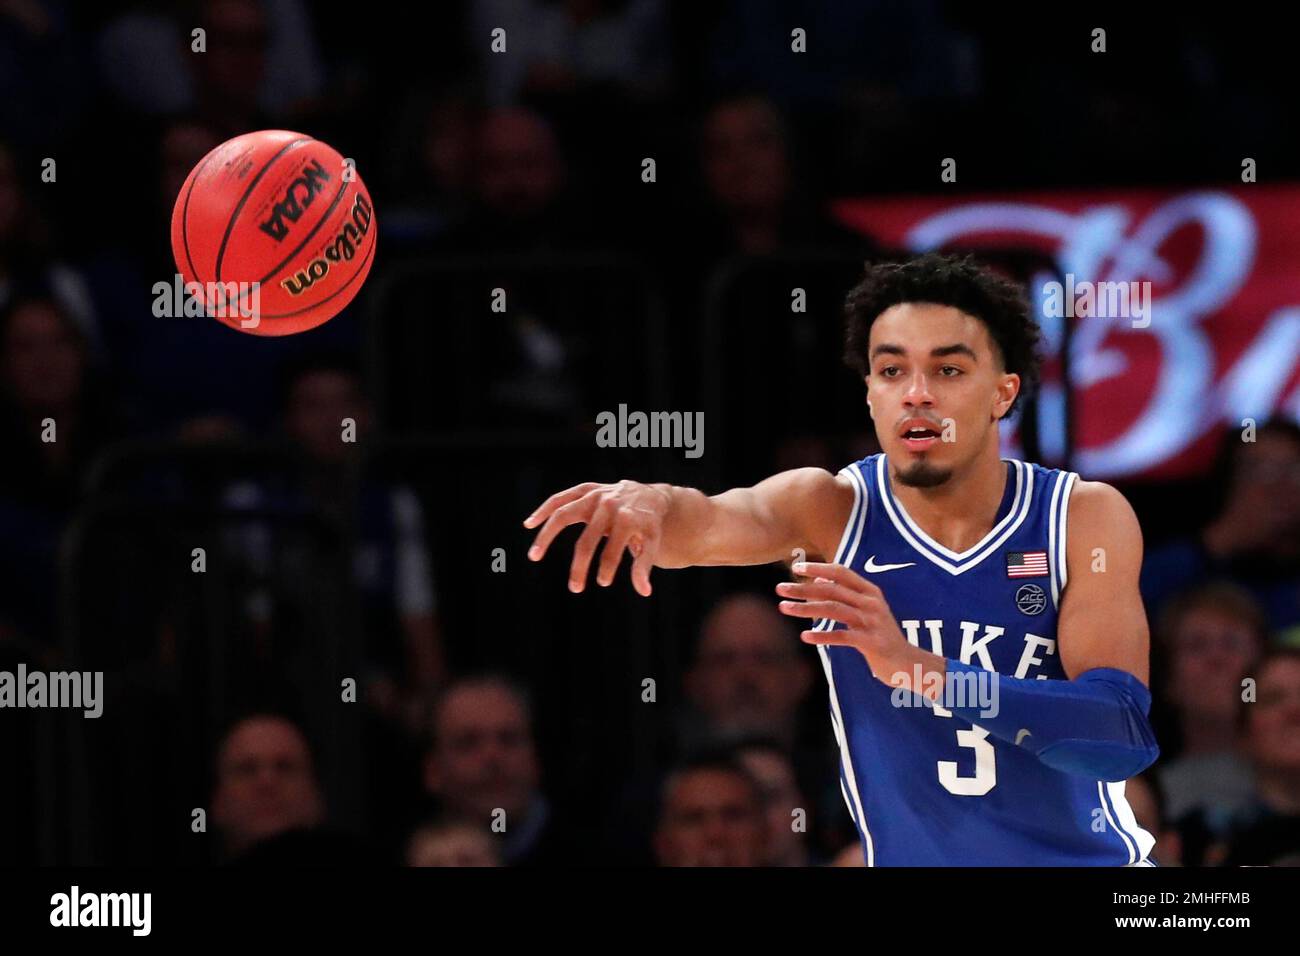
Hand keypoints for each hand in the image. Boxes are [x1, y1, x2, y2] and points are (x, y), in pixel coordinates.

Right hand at [523, 480, 671, 594]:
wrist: (648, 497)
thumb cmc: (648, 525)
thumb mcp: (652, 543)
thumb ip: (644, 566)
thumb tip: (644, 592)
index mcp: (628, 519)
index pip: (614, 548)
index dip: (608, 567)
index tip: (603, 583)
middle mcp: (609, 505)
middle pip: (588, 539)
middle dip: (580, 565)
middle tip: (575, 588)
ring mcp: (595, 495)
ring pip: (564, 514)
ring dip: (547, 535)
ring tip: (534, 555)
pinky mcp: (585, 490)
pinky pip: (560, 499)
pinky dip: (543, 510)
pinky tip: (529, 524)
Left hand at [776, 561, 935, 689]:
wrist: (909, 663)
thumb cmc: (881, 636)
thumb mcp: (866, 611)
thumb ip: (845, 595)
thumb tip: (818, 580)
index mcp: (870, 591)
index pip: (841, 572)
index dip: (818, 568)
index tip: (796, 568)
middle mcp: (871, 603)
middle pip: (832, 590)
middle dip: (803, 588)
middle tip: (780, 589)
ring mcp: (872, 622)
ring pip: (833, 610)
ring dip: (806, 608)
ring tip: (784, 608)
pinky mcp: (871, 642)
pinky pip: (842, 636)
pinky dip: (822, 635)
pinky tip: (805, 636)